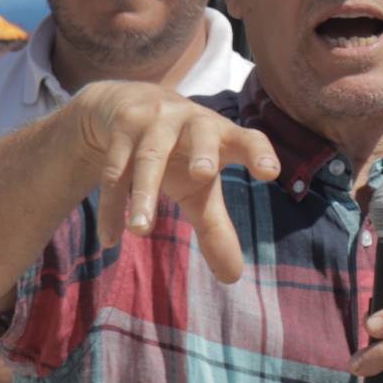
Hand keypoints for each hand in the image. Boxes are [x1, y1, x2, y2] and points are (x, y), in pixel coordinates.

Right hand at [68, 81, 278, 277]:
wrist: (126, 104)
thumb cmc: (179, 154)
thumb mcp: (199, 188)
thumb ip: (216, 227)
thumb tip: (233, 278)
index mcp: (220, 135)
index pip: (247, 139)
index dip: (259, 153)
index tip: (271, 172)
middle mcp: (191, 122)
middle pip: (200, 134)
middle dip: (202, 152)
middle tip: (203, 174)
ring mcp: (154, 123)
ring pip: (149, 158)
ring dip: (143, 193)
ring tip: (141, 231)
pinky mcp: (120, 130)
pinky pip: (114, 171)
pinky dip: (111, 207)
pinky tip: (110, 239)